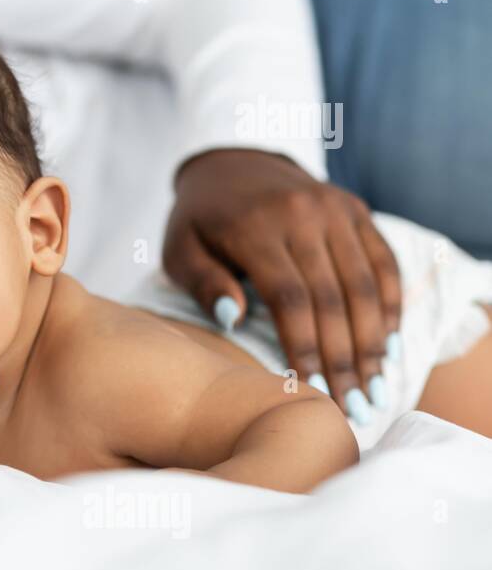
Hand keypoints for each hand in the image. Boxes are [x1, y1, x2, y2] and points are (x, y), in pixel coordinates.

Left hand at [164, 149, 401, 418]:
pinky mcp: (355, 208)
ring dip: (374, 342)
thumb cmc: (200, 220)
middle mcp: (302, 214)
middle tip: (355, 408)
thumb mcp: (179, 249)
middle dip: (346, 359)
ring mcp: (334, 209)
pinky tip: (388, 346)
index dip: (304, 349)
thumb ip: (203, 283)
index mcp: (254, 226)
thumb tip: (232, 319)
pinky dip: (390, 306)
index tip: (311, 393)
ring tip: (376, 389)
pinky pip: (383, 262)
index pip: (289, 299)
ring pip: (365, 285)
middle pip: (333, 298)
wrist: (232, 161)